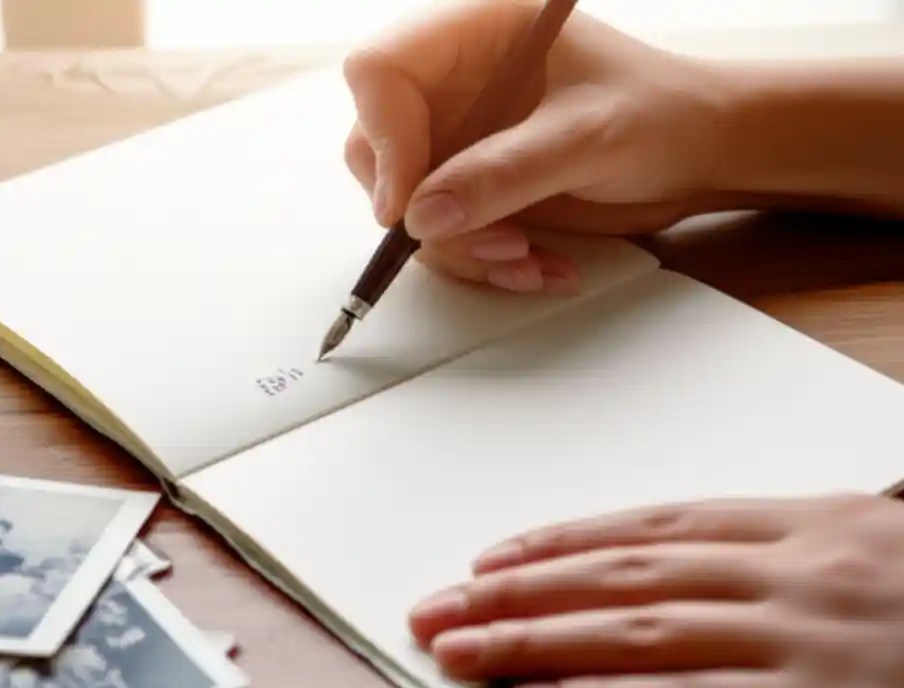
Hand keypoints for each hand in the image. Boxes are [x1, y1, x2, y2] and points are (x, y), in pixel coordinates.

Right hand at [342, 0, 739, 292]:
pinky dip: (482, 259)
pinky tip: (538, 265)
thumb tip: (422, 217)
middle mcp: (452, 80)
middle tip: (492, 242)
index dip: (383, 135)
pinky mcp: (469, 182)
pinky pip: (440, 230)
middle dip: (426, 209)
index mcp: (472, 32)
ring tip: (529, 259)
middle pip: (376, 144)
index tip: (408, 205)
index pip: (380, 70)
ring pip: (405, 201)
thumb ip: (504, 173)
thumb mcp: (589, 139)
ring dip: (461, 247)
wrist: (702, 154)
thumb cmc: (663, 115)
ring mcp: (457, 134)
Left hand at [409, 494, 903, 687]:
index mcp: (798, 522)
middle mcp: (788, 568)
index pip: (648, 528)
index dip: (560, 543)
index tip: (492, 558)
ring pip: (635, 632)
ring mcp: (801, 633)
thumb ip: (768, 552)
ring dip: (536, 641)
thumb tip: (661, 570)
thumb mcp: (863, 544)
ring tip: (463, 648)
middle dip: (518, 592)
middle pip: (620, 576)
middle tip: (437, 607)